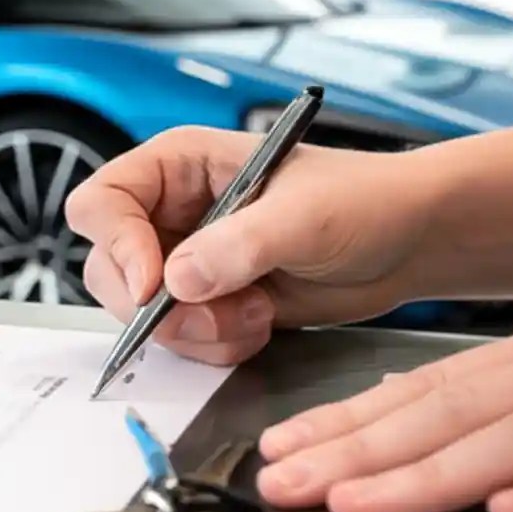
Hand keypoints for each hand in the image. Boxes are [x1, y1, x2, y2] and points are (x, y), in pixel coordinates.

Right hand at [64, 126, 437, 364]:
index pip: (102, 202)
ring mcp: (185, 259)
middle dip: (160, 306)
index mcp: (179, 165)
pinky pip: (179, 338)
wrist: (409, 244)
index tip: (155, 285)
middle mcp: (170, 211)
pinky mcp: (206, 301)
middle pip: (109, 268)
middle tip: (213, 314)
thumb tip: (177, 282)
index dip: (117, 245)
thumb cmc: (366, 201)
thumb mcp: (305, 216)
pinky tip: (260, 325)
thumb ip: (238, 245)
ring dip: (195, 330)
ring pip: (141, 313)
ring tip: (256, 314)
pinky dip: (214, 346)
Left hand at [257, 318, 512, 511]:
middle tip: (282, 482)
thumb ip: (486, 395)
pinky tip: (502, 511)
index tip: (278, 445)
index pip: (423, 389)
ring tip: (349, 503)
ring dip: (426, 475)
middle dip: (355, 451)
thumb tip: (400, 403)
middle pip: (444, 412)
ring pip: (510, 436)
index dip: (346, 418)